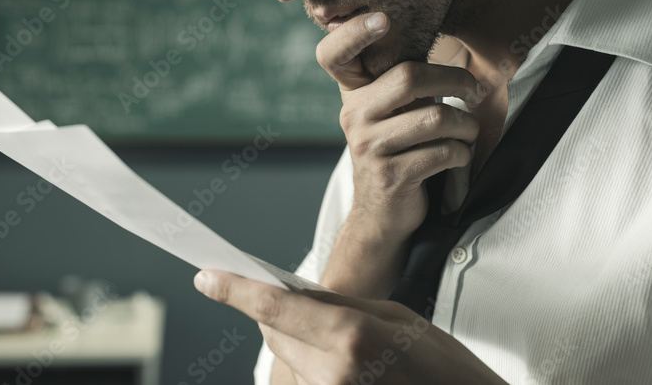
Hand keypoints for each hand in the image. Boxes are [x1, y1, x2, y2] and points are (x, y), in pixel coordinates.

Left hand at [194, 270, 508, 384]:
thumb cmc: (444, 368)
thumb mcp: (395, 317)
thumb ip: (335, 306)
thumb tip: (288, 294)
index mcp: (350, 337)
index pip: (273, 306)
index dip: (234, 289)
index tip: (207, 276)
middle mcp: (332, 375)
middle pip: (273, 332)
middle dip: (279, 313)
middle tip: (311, 308)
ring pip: (285, 361)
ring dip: (298, 347)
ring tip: (350, 350)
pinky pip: (302, 384)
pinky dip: (311, 370)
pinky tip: (347, 368)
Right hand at [316, 11, 485, 242]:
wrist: (382, 214)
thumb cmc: (397, 151)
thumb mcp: (389, 112)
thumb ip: (403, 81)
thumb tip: (449, 43)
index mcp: (352, 93)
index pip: (334, 54)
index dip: (355, 32)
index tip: (383, 18)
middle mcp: (353, 116)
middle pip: (409, 77)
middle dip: (455, 80)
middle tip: (474, 90)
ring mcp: (368, 147)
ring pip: (435, 118)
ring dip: (466, 125)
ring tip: (468, 131)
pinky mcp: (391, 175)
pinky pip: (443, 152)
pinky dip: (462, 153)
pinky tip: (459, 156)